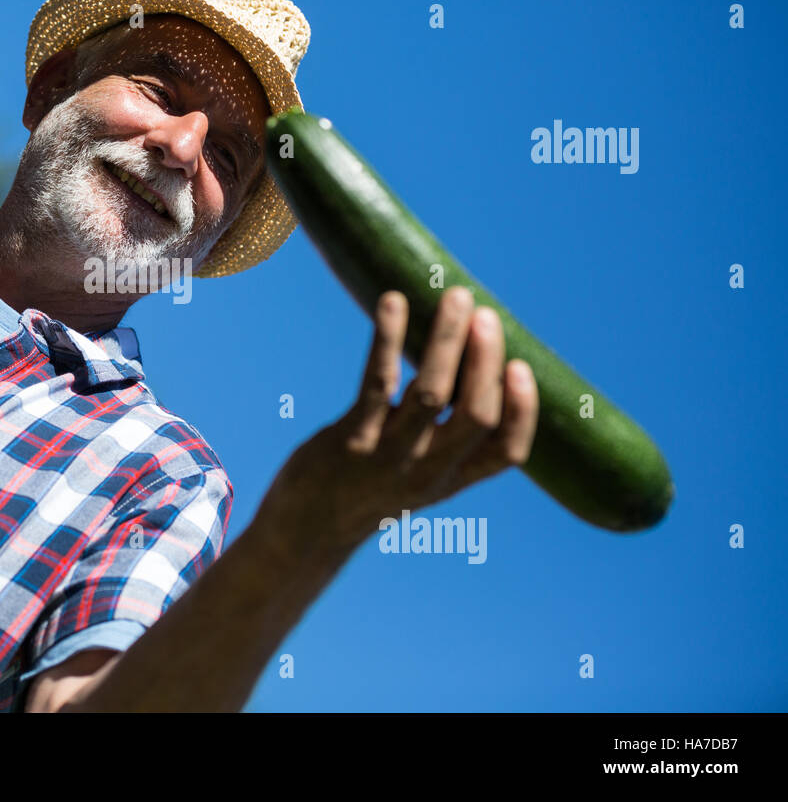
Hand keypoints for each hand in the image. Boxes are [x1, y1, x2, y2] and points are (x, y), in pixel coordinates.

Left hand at [255, 286, 538, 562]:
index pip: (507, 452)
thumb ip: (443, 435)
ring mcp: (389, 456)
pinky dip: (387, 338)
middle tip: (484, 313)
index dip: (523, 410)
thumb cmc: (364, 488)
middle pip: (475, 412)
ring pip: (431, 392)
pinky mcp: (350, 441)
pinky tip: (392, 302)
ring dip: (446, 339)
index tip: (520, 365)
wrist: (305, 530)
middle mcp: (428, 472)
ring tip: (454, 297)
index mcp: (452, 479)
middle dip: (485, 357)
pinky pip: (376, 382)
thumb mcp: (416, 473)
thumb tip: (460, 361)